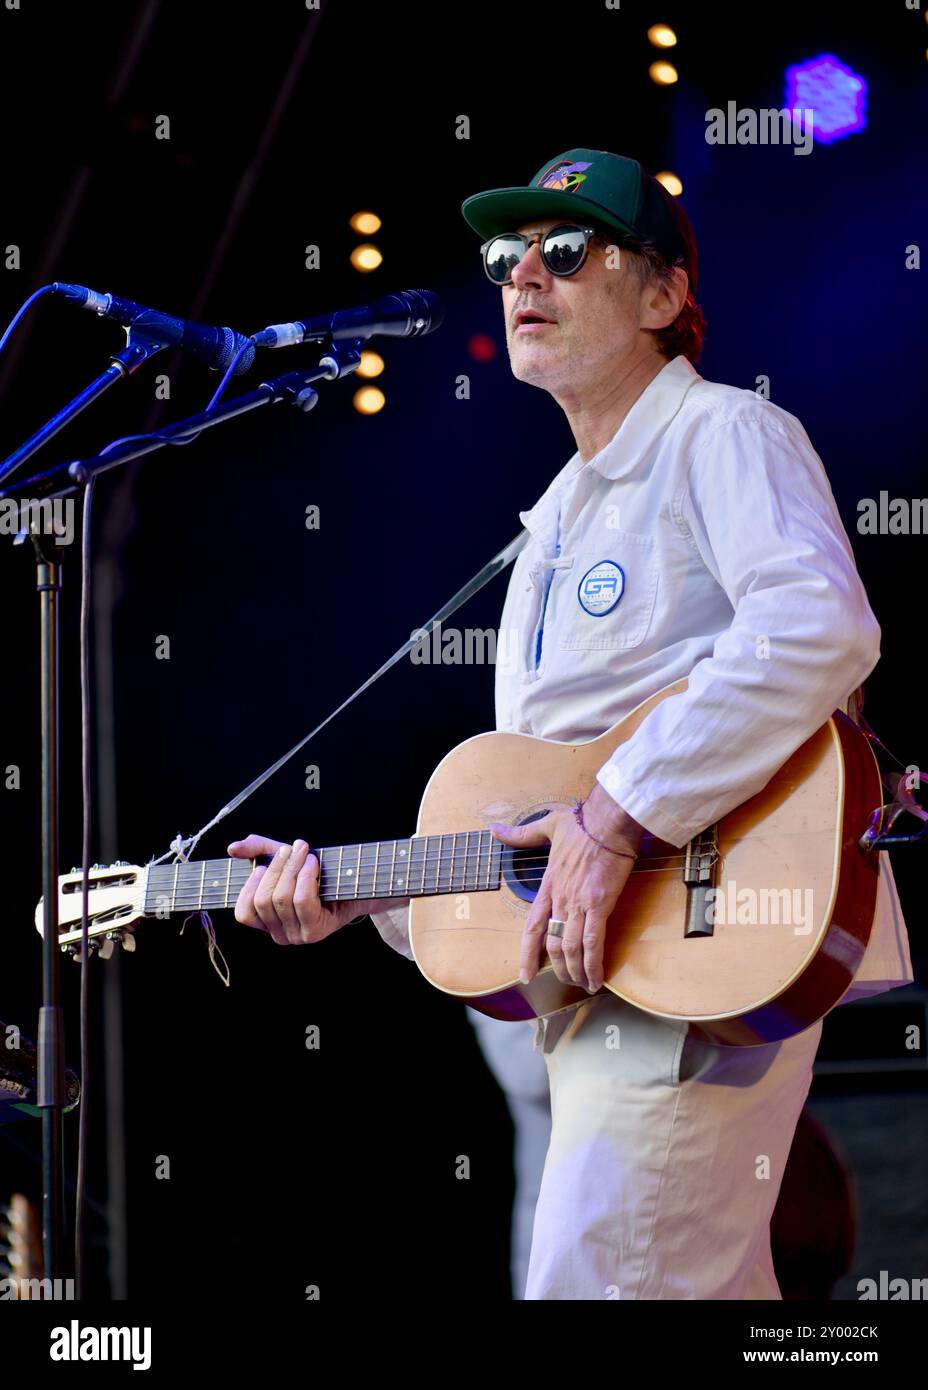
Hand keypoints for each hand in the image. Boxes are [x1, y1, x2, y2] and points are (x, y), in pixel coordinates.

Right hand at [227, 834, 408, 945]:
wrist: (356, 882)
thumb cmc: (317, 871)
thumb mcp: (283, 858)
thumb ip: (257, 851)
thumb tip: (233, 848)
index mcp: (268, 923)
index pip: (244, 913)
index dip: (249, 886)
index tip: (262, 864)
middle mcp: (280, 935)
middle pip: (263, 900)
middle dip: (275, 868)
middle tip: (289, 847)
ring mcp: (297, 937)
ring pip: (281, 899)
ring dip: (291, 868)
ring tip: (303, 850)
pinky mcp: (316, 933)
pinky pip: (302, 901)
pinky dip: (306, 877)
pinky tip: (313, 862)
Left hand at [490, 784, 642, 992]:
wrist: (608, 821)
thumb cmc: (581, 823)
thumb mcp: (546, 826)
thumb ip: (521, 835)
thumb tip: (494, 829)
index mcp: (548, 885)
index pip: (532, 926)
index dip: (527, 952)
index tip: (524, 973)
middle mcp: (560, 898)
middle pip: (552, 943)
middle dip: (557, 967)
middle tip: (563, 982)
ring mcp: (579, 903)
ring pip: (571, 947)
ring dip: (575, 970)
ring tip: (582, 984)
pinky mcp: (599, 904)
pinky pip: (594, 941)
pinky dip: (594, 962)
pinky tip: (597, 977)